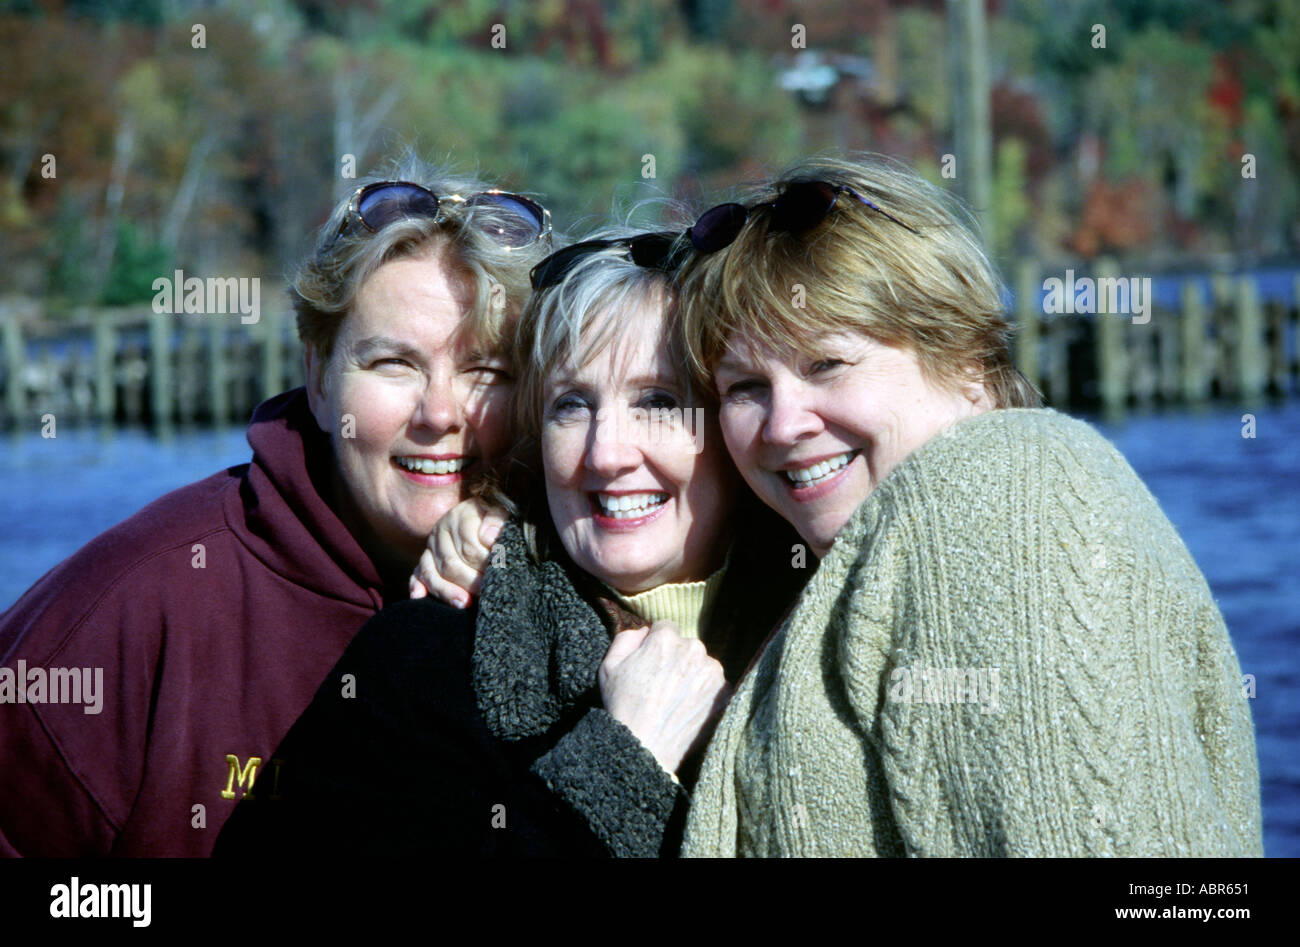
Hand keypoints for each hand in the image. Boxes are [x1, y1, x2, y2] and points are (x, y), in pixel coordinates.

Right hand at [409, 498, 506, 606]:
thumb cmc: (494, 518)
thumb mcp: (501, 511)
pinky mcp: (425, 559)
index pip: (470, 547)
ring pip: (432, 573)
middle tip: (486, 594)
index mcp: (460, 517)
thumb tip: (488, 538)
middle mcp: (441, 530)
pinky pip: (417, 574)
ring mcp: (430, 546)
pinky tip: (420, 596)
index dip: (484, 564)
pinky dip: (418, 586)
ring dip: (448, 591)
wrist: (482, 513)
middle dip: (470, 582)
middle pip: (451, 563)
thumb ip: (497, 520)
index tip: (499, 575)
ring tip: (465, 603)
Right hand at [598, 620, 731, 775]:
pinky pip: (716, 684)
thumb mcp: (608, 667)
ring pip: (703, 664)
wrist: (645, 749)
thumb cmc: (623, 708)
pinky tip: (688, 708)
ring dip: (693, 675)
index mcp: (666, 639)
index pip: (665, 628)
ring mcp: (712, 671)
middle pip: (687, 645)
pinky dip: (706, 693)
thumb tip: (645, 630)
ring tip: (675, 699)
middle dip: (677, 659)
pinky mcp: (724, 693)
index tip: (651, 666)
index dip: (655, 646)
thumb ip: (626, 638)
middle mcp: (694, 649)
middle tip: (662, 685)